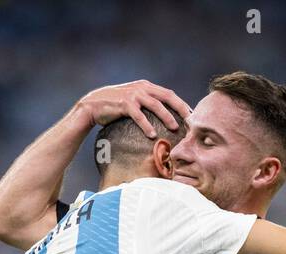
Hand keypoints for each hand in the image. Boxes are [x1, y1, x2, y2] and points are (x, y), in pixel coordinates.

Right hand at [74, 80, 190, 137]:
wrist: (93, 105)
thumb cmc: (115, 106)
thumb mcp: (134, 100)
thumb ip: (147, 103)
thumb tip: (163, 116)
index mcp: (146, 86)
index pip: (169, 94)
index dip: (182, 104)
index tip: (192, 116)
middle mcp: (142, 88)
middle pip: (167, 96)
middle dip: (180, 108)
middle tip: (190, 121)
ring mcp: (133, 95)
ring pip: (155, 105)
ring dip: (167, 116)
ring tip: (175, 128)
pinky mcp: (124, 104)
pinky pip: (139, 116)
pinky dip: (146, 125)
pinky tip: (152, 136)